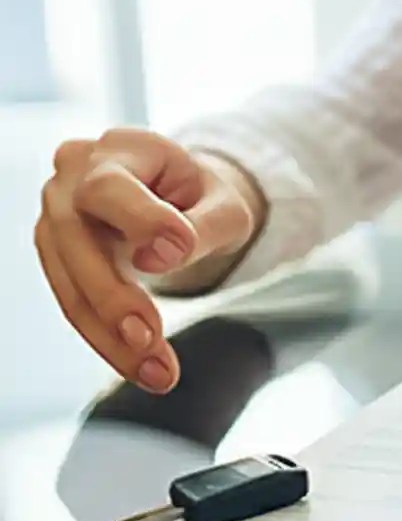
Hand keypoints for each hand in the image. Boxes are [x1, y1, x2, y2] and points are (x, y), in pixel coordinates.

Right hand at [35, 129, 259, 392]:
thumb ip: (203, 225)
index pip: (112, 187)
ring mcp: (58, 217)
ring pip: (70, 283)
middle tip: (151, 337)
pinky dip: (108, 340)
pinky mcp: (58, 256)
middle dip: (114, 296)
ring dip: (111, 335)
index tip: (178, 249)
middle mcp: (75, 177)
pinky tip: (142, 366)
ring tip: (157, 371)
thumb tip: (158, 259)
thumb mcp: (226, 206)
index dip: (140, 221)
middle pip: (78, 238)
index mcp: (122, 149)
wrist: (182, 200)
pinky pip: (74, 304)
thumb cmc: (204, 198)